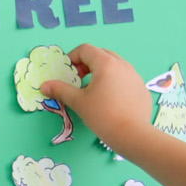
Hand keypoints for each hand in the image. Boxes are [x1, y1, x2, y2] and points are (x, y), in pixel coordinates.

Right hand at [40, 44, 155, 155]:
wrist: (132, 135)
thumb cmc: (103, 116)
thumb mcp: (78, 102)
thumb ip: (60, 90)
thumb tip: (44, 86)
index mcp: (106, 64)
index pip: (86, 49)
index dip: (73, 57)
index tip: (69, 72)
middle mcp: (123, 65)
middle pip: (101, 54)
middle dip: (87, 63)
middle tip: (80, 79)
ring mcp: (135, 76)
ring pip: (116, 65)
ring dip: (102, 72)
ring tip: (95, 90)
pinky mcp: (142, 89)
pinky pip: (126, 78)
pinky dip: (115, 82)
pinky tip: (111, 101)